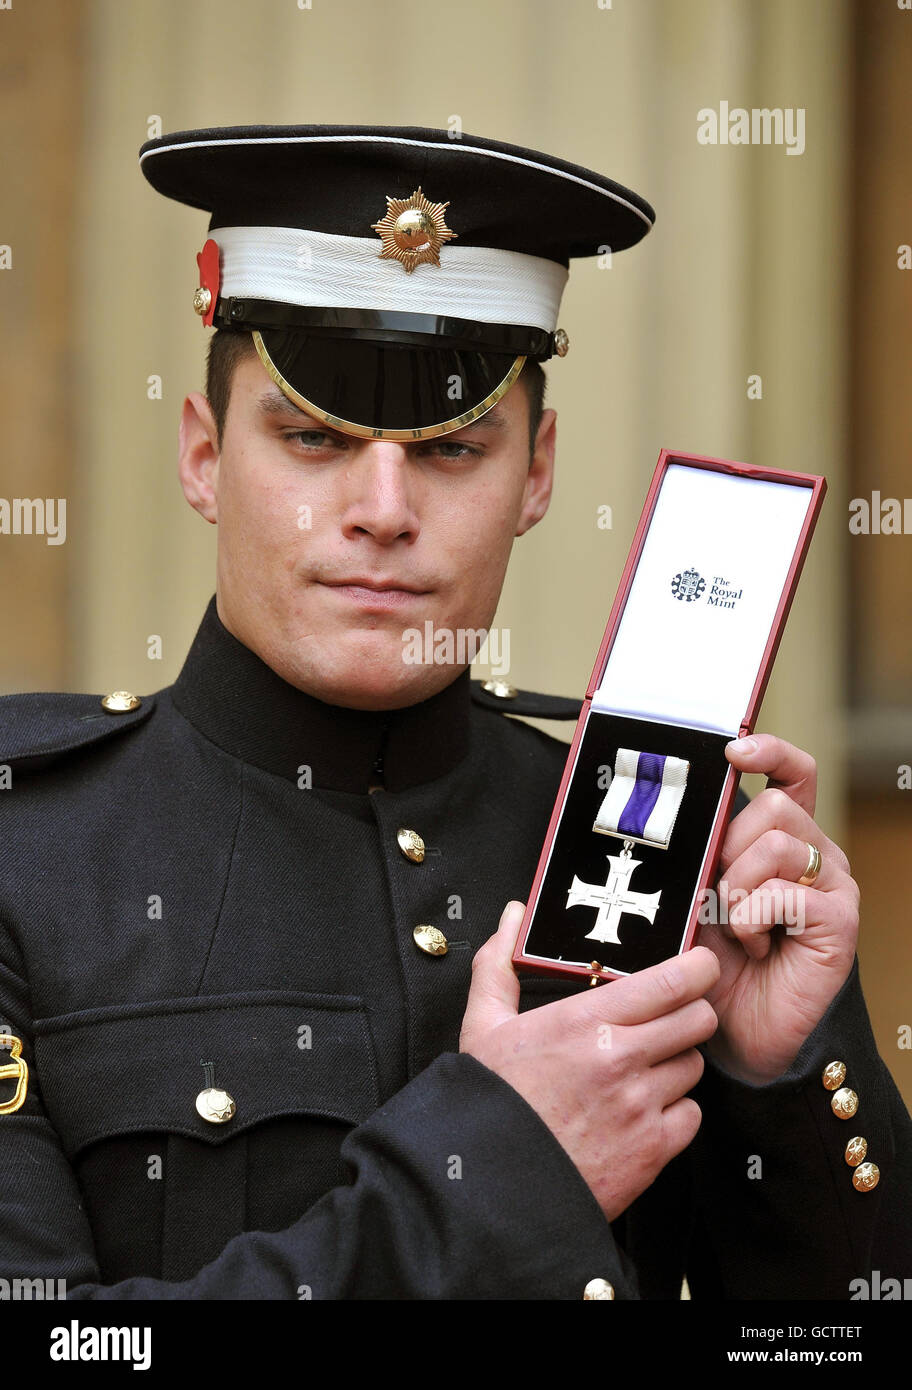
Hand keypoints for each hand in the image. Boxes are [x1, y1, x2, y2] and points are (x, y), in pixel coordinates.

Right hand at [460, 902, 719, 1223]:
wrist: (488, 1187)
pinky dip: (674, 1112)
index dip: (698, 968)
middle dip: (689, 1013)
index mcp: (586, 1021)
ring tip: (640, 1070)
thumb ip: (499, 963)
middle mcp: (620, 1059)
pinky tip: (640, 1111)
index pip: (674, 981)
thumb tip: (514, 915)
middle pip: (699, 1020)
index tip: (699, 965)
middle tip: (666, 1018)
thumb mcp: (483, 1026)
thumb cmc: (488, 1101)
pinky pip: (691, 1116)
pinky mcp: (652, 1151)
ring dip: (676, 1064)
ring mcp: (640, 1107)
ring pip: (695, 1067)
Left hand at [699, 733, 858, 1083]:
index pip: (795, 773)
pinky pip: (786, 891)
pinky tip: (751, 947)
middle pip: (773, 807)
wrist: (734, 1035)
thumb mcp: (695, 898)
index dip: (771, 750)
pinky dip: (752, 919)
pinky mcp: (839, 920)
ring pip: (776, 843)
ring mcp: (832, 886)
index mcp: (782, 842)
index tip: (734, 751)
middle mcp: (814, 856)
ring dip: (736, 887)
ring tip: (733, 927)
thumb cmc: (713, 967)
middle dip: (728, 849)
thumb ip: (698, 856)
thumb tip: (676, 815)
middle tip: (715, 897)